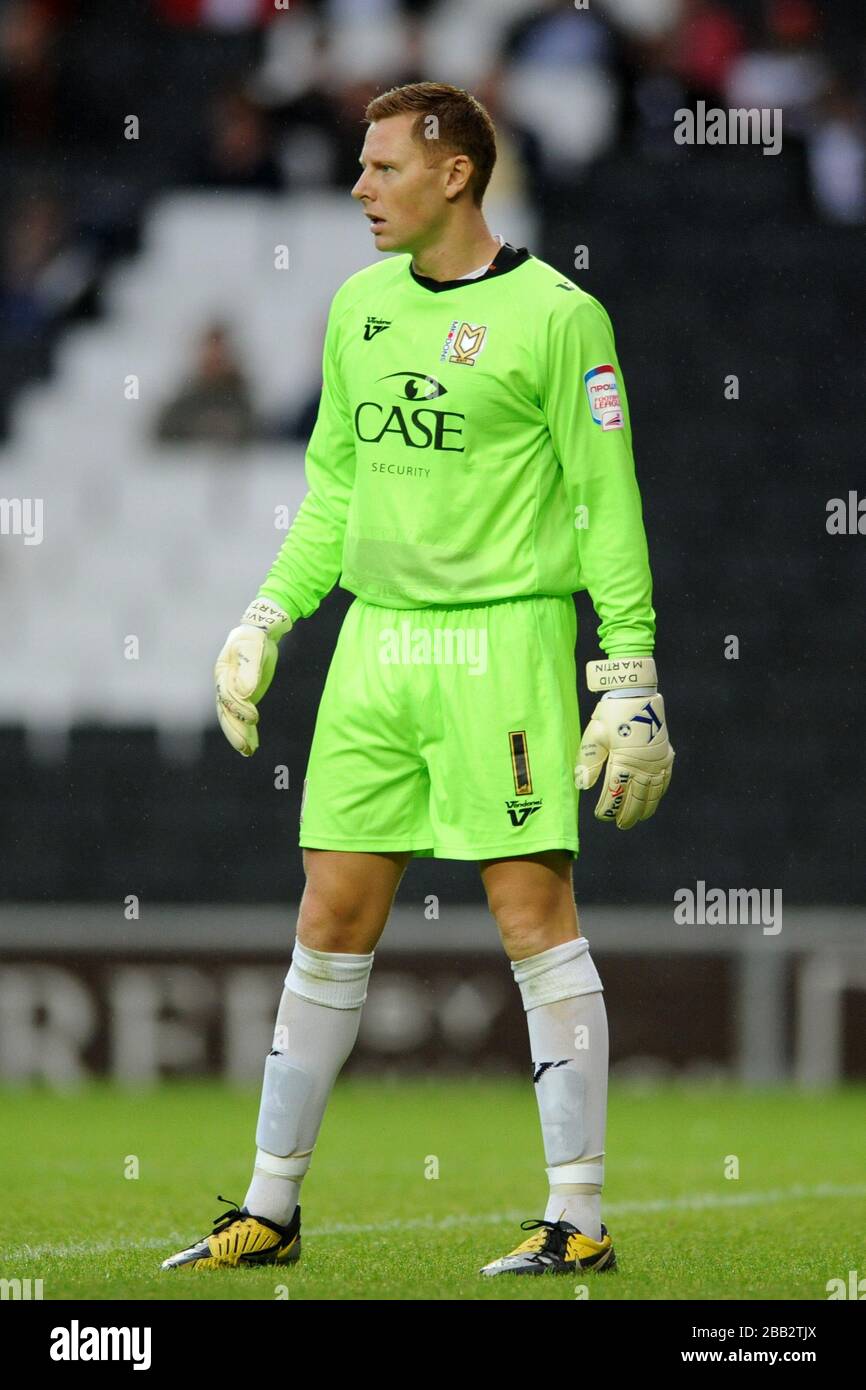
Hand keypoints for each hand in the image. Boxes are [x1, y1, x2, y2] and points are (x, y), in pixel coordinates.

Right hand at [214, 599, 291, 756]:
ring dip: (240, 736)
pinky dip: (246, 731)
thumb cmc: (253, 639)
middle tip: (245, 747)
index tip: (253, 718)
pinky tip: (251, 744)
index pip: (228, 695)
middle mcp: (224, 686)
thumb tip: (246, 692)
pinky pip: (242, 718)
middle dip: (235, 730)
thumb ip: (249, 670)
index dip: (239, 708)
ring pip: (233, 719)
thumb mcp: (253, 649)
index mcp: (222, 673)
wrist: (258, 634)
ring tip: (249, 751)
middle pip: (227, 712)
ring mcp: (233, 694)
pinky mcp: (244, 698)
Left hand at [574, 658, 673, 828]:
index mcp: (623, 761)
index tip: (601, 816)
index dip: (609, 807)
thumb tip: (582, 786)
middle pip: (636, 797)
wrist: (637, 694)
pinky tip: (653, 801)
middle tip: (620, 825)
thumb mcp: (594, 736)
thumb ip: (587, 762)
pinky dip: (659, 794)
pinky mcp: (666, 756)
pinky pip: (664, 781)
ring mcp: (657, 762)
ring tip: (636, 820)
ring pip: (652, 793)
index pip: (616, 792)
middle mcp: (643, 765)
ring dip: (645, 808)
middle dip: (627, 814)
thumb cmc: (611, 714)